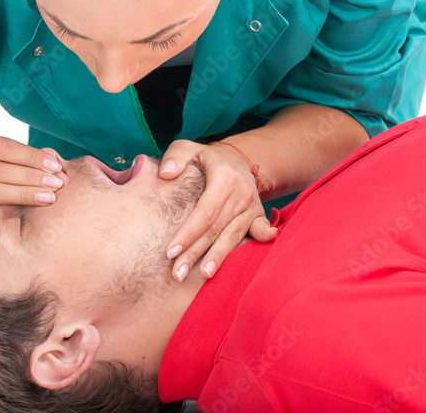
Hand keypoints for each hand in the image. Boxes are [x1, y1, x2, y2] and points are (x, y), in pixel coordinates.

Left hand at [159, 140, 277, 281]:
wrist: (238, 161)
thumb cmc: (206, 160)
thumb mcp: (189, 148)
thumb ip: (175, 157)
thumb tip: (166, 174)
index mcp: (224, 179)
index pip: (204, 212)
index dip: (188, 233)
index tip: (170, 252)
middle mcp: (241, 194)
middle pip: (216, 229)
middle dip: (196, 253)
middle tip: (178, 274)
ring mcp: (251, 207)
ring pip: (233, 236)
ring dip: (218, 258)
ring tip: (203, 275)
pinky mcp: (258, 216)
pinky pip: (257, 232)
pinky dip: (259, 243)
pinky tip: (252, 257)